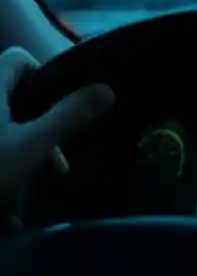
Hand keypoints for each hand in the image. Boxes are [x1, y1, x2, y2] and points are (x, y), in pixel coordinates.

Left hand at [0, 47, 113, 199]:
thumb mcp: (32, 144)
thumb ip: (69, 116)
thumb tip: (107, 89)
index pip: (18, 59)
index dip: (42, 76)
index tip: (59, 107)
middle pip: (12, 97)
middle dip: (38, 126)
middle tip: (54, 160)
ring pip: (3, 130)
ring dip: (20, 154)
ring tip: (32, 183)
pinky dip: (2, 172)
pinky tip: (6, 217)